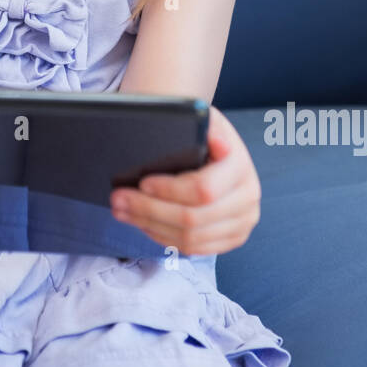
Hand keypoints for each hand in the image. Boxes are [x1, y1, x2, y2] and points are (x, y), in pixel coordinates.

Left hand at [109, 104, 261, 255]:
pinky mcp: (232, 238)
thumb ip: (202, 125)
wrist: (214, 148)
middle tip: (118, 199)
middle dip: (149, 210)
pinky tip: (143, 223)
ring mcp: (242, 222)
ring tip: (122, 211)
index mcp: (240, 166)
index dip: (169, 190)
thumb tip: (217, 143)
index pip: (203, 190)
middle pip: (193, 219)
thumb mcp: (201, 118)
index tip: (142, 182)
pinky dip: (164, 237)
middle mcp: (248, 198)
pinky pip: (194, 248)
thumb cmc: (199, 132)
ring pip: (190, 238)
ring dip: (150, 226)